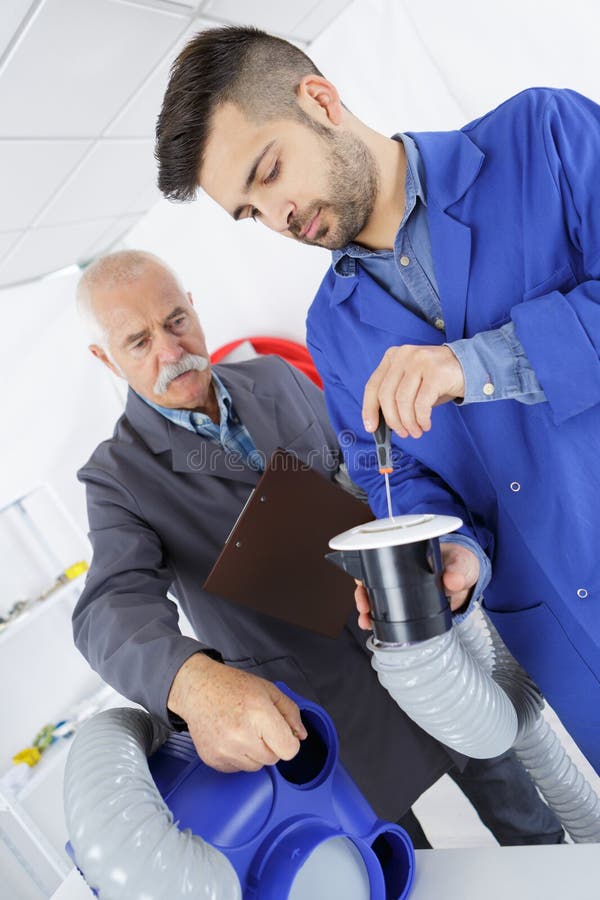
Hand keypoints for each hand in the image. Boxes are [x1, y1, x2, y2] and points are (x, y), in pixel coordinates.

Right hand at [167, 653, 306, 772]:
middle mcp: (242, 736)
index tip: (282, 732)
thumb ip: (290, 712)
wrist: (197, 689)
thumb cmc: (231, 686)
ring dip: (255, 753)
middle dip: (271, 745)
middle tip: (258, 726)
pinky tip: (231, 737)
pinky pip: (238, 769)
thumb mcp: (268, 690)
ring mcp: (226, 750)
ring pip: (256, 766)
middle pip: (273, 759)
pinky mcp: (214, 760)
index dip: (289, 741)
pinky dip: (238, 756)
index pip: (289, 750)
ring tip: (243, 730)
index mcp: (259, 715)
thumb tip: (301, 735)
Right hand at [353, 543, 479, 628]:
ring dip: (369, 610)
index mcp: (409, 555)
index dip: (366, 570)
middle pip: (372, 580)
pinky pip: (390, 610)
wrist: (468, 576)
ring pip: (377, 597)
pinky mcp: (410, 604)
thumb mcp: (461, 563)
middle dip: (363, 594)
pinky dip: (381, 620)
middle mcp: (401, 571)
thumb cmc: (461, 562)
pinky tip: (376, 627)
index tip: (362, 582)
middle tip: (364, 607)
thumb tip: (453, 580)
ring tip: (366, 621)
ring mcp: (404, 588)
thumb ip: (458, 570)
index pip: (379, 558)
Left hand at [362, 344, 464, 438]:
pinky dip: (421, 419)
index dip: (369, 409)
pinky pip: (421, 404)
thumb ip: (395, 396)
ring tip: (416, 431)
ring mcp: (420, 361)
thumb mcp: (412, 383)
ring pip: (403, 401)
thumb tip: (382, 423)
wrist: (472, 366)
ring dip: (408, 422)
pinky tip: (425, 425)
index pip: (373, 385)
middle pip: (386, 395)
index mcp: (393, 356)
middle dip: (392, 420)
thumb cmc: (438, 379)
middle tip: (402, 433)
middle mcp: (404, 355)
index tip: (371, 427)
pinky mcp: (436, 372)